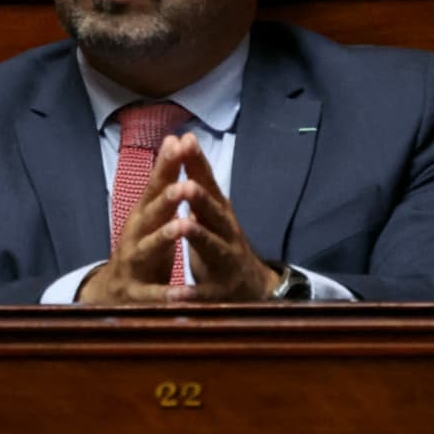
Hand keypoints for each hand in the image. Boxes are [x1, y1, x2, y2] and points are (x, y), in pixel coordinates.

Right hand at [77, 136, 201, 303]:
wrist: (113, 292)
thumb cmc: (143, 245)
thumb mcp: (153, 213)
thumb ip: (164, 180)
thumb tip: (175, 138)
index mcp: (143, 214)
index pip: (156, 185)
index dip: (166, 165)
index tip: (179, 143)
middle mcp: (135, 234)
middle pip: (151, 213)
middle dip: (166, 199)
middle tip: (183, 186)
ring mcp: (134, 263)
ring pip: (149, 248)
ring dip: (164, 237)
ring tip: (181, 227)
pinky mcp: (137, 293)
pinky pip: (154, 293)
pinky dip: (168, 294)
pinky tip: (184, 293)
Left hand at [168, 141, 285, 303]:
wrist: (253, 287)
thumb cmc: (222, 242)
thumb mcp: (211, 211)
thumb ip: (198, 181)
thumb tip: (186, 141)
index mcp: (219, 213)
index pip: (207, 184)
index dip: (198, 164)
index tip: (187, 140)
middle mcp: (227, 233)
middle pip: (213, 213)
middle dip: (201, 199)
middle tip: (187, 184)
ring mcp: (226, 262)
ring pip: (213, 247)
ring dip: (200, 237)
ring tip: (185, 226)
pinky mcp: (220, 291)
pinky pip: (205, 292)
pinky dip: (193, 292)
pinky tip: (180, 292)